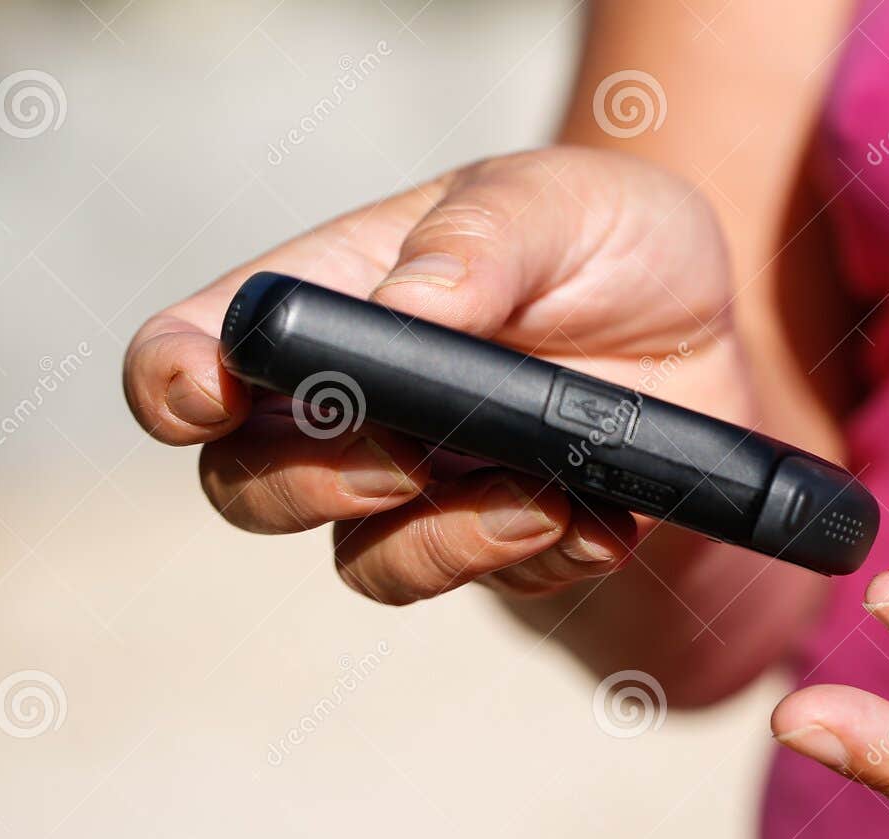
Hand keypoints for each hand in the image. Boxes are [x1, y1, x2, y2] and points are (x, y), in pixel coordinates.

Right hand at [124, 147, 748, 603]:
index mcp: (332, 301)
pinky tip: (605, 519)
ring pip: (370, 564)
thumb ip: (479, 243)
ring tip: (539, 500)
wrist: (713, 330)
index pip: (197, 351)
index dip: (175, 384)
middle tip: (403, 459)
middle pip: (251, 487)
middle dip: (312, 486)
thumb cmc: (609, 242)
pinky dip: (548, 557)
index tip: (212, 398)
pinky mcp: (503, 545)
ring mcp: (425, 490)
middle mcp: (355, 409)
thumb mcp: (557, 204)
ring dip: (446, 543)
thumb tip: (409, 304)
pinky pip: (498, 584)